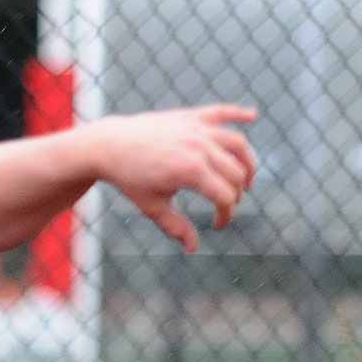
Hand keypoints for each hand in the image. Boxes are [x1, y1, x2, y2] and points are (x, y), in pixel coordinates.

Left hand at [92, 105, 256, 251]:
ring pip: (237, 144)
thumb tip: (192, 248)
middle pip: (236, 173)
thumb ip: (176, 226)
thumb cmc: (129, 178)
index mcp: (192, 171)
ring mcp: (197, 128)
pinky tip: (252, 116)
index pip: (225, 197)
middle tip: (226, 205)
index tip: (216, 225)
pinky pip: (220, 112)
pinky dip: (237, 113)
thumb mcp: (152, 206)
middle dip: (236, 194)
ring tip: (245, 179)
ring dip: (246, 162)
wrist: (109, 146)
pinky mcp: (191, 116)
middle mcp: (200, 147)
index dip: (225, 215)